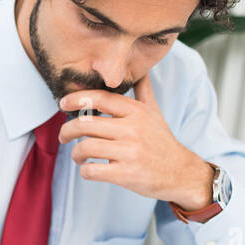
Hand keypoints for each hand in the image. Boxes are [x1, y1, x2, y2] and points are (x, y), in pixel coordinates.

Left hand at [58, 76, 213, 208]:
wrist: (181, 172)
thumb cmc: (162, 142)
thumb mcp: (154, 112)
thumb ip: (143, 91)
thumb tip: (141, 70)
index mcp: (135, 112)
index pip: (100, 98)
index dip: (77, 99)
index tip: (63, 103)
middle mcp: (132, 129)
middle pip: (85, 124)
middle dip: (67, 131)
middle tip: (64, 136)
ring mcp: (128, 152)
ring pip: (85, 148)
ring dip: (75, 154)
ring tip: (78, 156)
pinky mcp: (125, 174)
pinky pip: (92, 170)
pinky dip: (84, 170)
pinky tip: (89, 168)